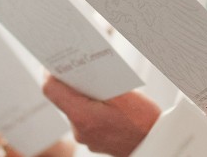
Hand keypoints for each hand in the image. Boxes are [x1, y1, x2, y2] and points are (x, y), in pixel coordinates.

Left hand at [41, 75, 159, 156]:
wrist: (156, 145)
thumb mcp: (123, 94)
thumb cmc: (144, 121)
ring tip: (102, 84)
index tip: (53, 60)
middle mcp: (79, 130)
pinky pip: (86, 118)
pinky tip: (108, 101)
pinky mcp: (93, 140)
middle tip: (83, 66)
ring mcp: (86, 137)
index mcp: (83, 116)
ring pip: (76, 108)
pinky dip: (93, 107)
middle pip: (64, 98)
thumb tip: (79, 69)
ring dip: (85, 95)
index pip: (51, 90)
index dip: (50, 72)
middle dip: (73, 82)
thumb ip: (97, 81)